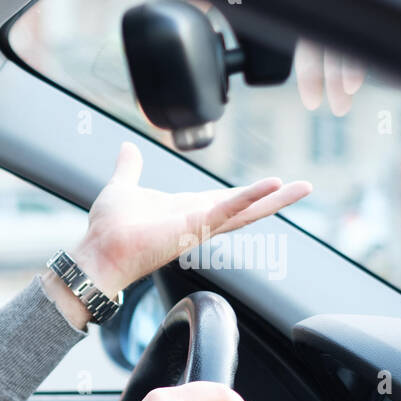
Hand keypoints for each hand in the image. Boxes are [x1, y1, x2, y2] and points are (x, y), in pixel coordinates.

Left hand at [68, 142, 312, 294]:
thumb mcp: (124, 188)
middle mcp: (197, 220)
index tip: (273, 183)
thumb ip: (130, 168)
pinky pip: (227, 211)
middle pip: (245, 207)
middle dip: (275, 199)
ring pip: (245, 212)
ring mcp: (198, 226)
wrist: (96, 252)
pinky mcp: (194, 228)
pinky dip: (249, 198)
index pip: (225, 199)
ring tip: (303, 187)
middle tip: (304, 186)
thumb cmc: (107, 229)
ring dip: (275, 200)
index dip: (248, 192)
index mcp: (185, 210)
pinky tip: (273, 186)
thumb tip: (128, 148)